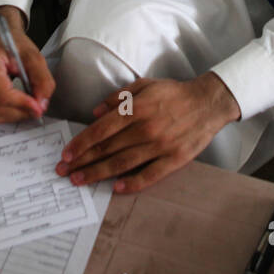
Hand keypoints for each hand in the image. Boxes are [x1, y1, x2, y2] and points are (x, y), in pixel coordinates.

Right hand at [0, 5, 52, 122]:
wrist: (0, 37)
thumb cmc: (14, 44)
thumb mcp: (34, 56)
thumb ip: (42, 80)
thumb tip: (41, 104)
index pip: (3, 94)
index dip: (22, 104)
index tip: (38, 107)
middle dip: (21, 111)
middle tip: (38, 107)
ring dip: (15, 114)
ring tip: (28, 104)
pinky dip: (7, 112)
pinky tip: (16, 103)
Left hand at [56, 74, 241, 192]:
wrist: (208, 103)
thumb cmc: (174, 93)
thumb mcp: (144, 85)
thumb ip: (118, 97)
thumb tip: (95, 112)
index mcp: (136, 110)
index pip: (100, 131)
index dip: (80, 144)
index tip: (66, 155)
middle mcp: (145, 129)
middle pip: (107, 150)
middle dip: (82, 162)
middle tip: (64, 172)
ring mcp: (160, 146)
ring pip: (122, 164)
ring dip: (98, 174)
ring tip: (80, 181)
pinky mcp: (174, 159)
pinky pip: (149, 175)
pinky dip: (132, 183)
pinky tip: (116, 188)